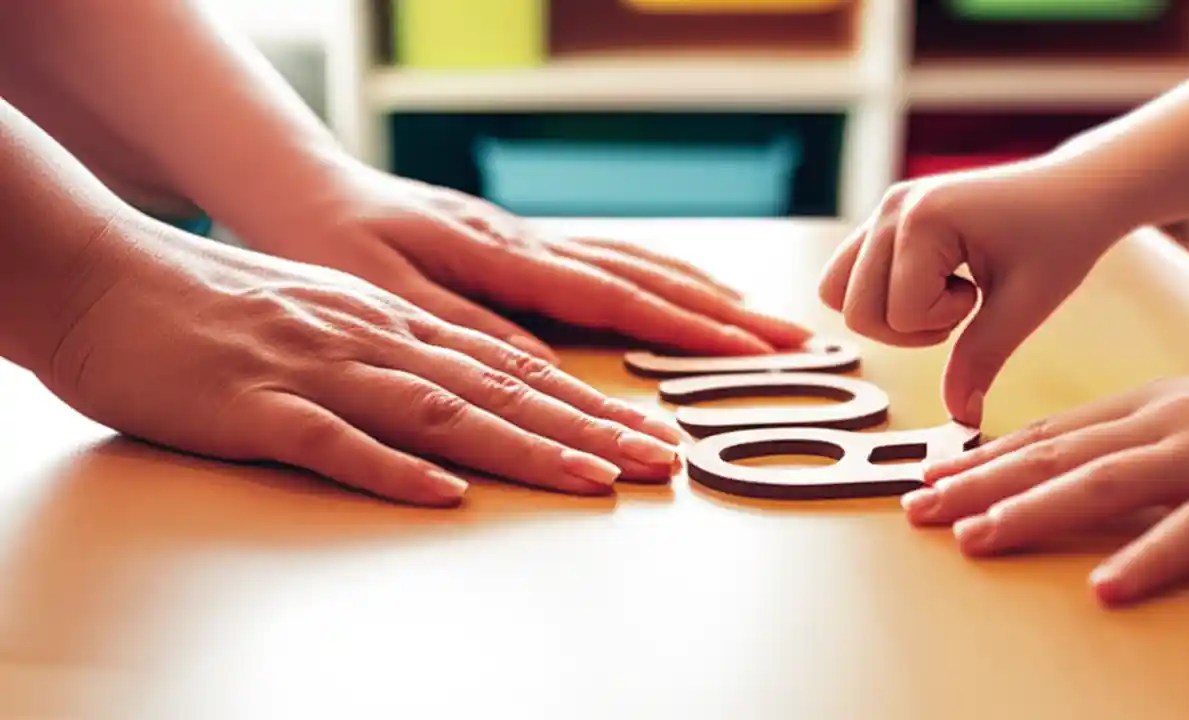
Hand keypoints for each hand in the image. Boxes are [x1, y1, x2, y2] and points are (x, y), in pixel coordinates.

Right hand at [41, 213, 685, 505]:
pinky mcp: (258, 407)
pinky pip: (333, 442)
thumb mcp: (330, 314)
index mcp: (393, 322)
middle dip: (586, 431)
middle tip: (655, 462)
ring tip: (589, 481)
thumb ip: (397, 350)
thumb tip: (463, 390)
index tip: (645, 433)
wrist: (112, 282)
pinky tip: (442, 493)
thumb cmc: (221, 307)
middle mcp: (374, 339)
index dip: (585, 404)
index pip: (511, 366)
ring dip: (521, 450)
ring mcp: (320, 370)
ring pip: (440, 412)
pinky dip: (391, 468)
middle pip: (500, 390)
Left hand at [248, 164, 810, 359]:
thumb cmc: (334, 243)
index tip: (748, 352)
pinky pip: (605, 259)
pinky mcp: (517, 244)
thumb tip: (545, 376)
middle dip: (724, 313)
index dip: (686, 328)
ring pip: (633, 263)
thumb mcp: (386, 295)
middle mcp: (529, 241)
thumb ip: (467, 332)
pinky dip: (657, 277)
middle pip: (645, 277)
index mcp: (503, 254)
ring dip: (702, 293)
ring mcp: (528, 238)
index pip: (615, 296)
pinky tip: (680, 289)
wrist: (302, 189)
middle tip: (790, 340)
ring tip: (759, 319)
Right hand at [817, 156, 1130, 423]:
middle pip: (853, 309)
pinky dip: (883, 293)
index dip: (944, 322)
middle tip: (963, 302)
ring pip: (837, 292)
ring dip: (886, 311)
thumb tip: (961, 418)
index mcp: (922, 218)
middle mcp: (891, 208)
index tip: (983, 294)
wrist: (1079, 188)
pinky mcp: (886, 216)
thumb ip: (982, 359)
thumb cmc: (1062, 235)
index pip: (897, 313)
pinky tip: (935, 280)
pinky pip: (849, 273)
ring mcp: (884, 209)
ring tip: (941, 292)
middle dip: (907, 325)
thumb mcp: (1027, 303)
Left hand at [901, 370, 1188, 604]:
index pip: (1046, 433)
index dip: (982, 457)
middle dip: (979, 483)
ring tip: (978, 539)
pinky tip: (1104, 588)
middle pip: (1053, 455)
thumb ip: (1124, 435)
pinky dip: (1147, 559)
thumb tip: (1052, 459)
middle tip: (921, 509)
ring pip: (1102, 484)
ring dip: (1033, 512)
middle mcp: (1164, 424)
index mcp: (1145, 405)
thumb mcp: (1188, 414)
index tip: (929, 476)